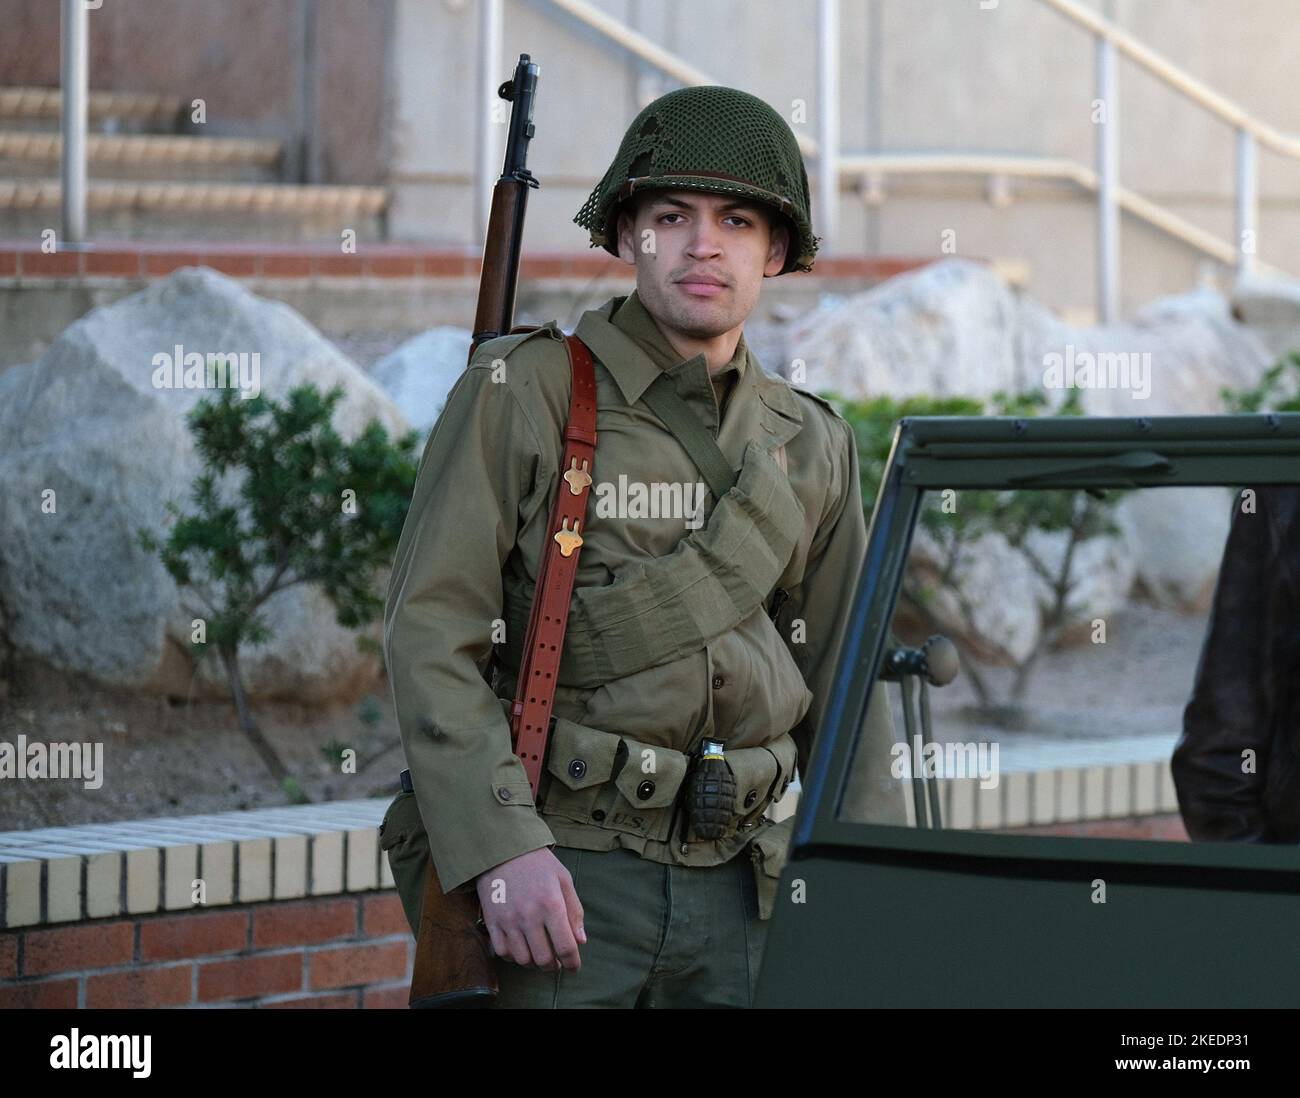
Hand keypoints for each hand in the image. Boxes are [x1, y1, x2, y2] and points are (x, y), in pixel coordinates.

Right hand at [476, 847, 585, 969]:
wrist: (503, 849)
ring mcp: (508, 920)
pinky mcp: (492, 921)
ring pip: (522, 960)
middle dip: (554, 966)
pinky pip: (502, 952)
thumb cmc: (538, 863)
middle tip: (556, 962)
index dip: (573, 963)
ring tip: (539, 955)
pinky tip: (520, 948)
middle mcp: (529, 915)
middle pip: (544, 959)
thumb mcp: (563, 879)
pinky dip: (513, 956)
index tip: (574, 967)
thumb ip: (574, 911)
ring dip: (533, 963)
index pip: (566, 947)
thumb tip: (581, 941)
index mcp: (551, 904)